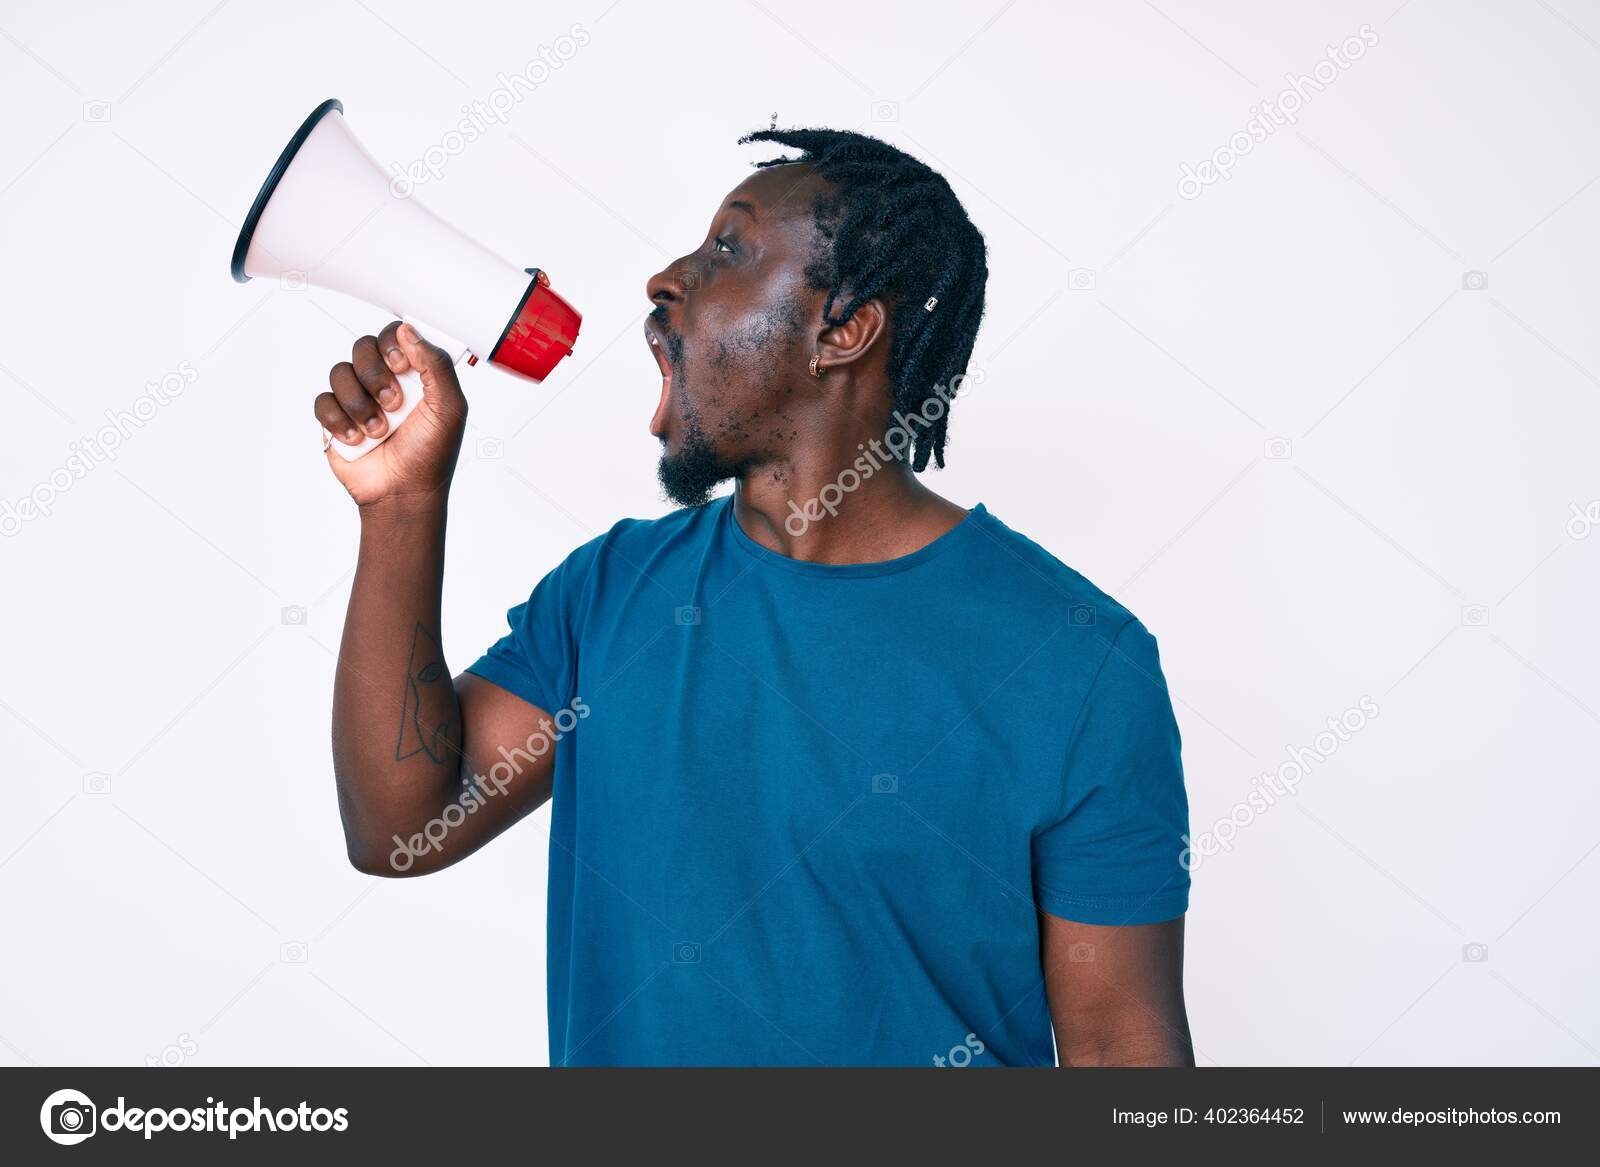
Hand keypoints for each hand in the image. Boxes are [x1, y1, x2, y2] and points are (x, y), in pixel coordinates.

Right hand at [314, 321, 467, 508]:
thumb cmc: (431, 454)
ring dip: (360, 404)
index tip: (402, 366)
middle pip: (363, 348)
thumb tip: (408, 328)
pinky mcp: (335, 419)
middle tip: (395, 405)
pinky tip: (357, 439)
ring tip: (379, 431)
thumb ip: (436, 365)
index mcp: (413, 374)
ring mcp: (357, 399)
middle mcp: (383, 381)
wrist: (404, 493)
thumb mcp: (449, 407)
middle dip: (377, 376)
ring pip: (341, 373)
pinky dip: (339, 420)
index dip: (392, 344)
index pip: (394, 335)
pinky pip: (323, 401)